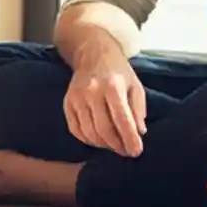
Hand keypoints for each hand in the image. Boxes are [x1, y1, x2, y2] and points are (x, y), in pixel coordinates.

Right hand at [63, 38, 146, 156]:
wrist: (92, 54)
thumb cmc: (118, 72)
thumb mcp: (135, 86)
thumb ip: (138, 109)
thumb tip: (139, 132)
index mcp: (113, 86)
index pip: (122, 119)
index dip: (130, 138)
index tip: (136, 152)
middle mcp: (92, 91)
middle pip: (104, 129)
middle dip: (117, 145)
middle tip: (126, 151)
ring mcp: (77, 97)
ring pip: (89, 132)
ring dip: (103, 145)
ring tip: (114, 146)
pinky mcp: (67, 103)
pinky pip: (76, 130)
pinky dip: (88, 140)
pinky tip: (98, 140)